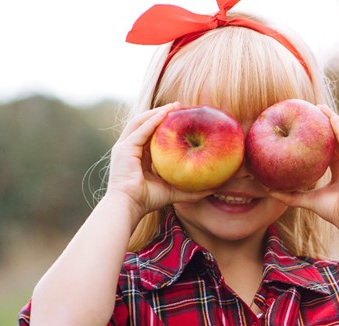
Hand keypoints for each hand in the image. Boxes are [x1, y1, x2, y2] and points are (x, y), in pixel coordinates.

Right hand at [105, 103, 209, 218]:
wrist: (129, 206)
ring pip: (141, 123)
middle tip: (179, 107)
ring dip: (157, 112)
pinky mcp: (124, 149)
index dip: (164, 125)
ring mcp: (124, 147)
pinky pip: (140, 131)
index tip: (181, 118)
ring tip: (174, 106)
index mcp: (138, 156)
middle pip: (145, 124)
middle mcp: (129, 149)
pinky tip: (164, 114)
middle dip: (161, 114)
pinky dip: (152, 121)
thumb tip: (215, 188)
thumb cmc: (148, 200)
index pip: (151, 135)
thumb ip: (192, 189)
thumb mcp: (174, 191)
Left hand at [270, 105, 338, 226]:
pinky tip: (331, 119)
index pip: (332, 149)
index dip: (321, 137)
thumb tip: (268, 190)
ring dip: (335, 121)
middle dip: (329, 123)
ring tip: (322, 109)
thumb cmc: (335, 212)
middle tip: (314, 109)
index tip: (309, 125)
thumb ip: (291, 195)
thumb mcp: (309, 200)